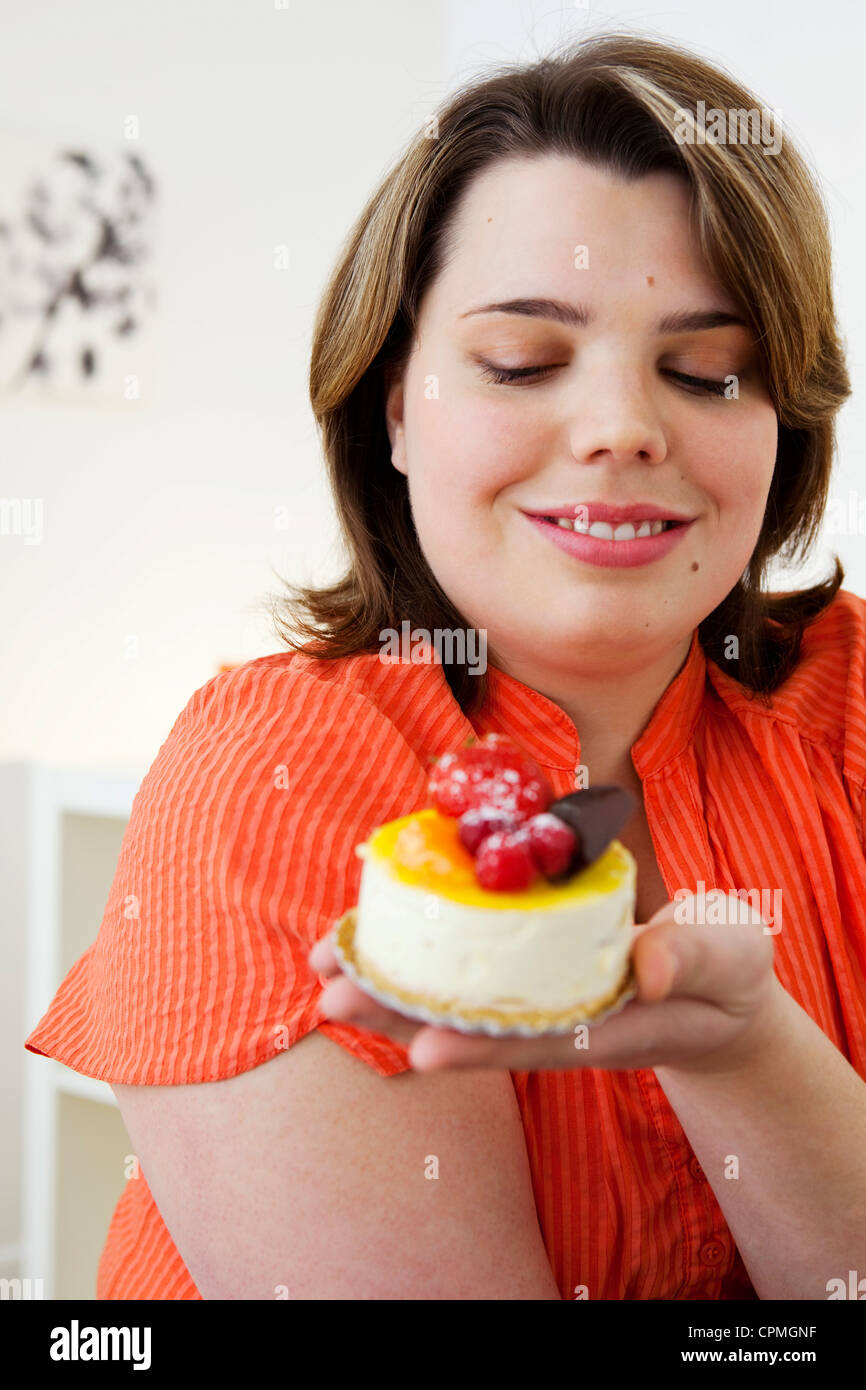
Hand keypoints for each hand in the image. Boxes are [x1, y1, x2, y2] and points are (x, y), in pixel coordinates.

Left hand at [308, 893, 779, 1073]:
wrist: (715, 978)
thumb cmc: (726, 970)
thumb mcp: (729, 957)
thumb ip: (694, 958)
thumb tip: (649, 967)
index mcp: (604, 1025)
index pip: (535, 1042)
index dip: (478, 1048)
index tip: (422, 1052)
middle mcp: (555, 1015)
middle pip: (471, 1022)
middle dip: (401, 1013)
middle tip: (334, 1000)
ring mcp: (535, 992)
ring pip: (453, 994)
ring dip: (388, 981)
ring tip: (324, 967)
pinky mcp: (524, 961)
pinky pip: (462, 956)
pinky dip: (414, 943)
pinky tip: (364, 931)